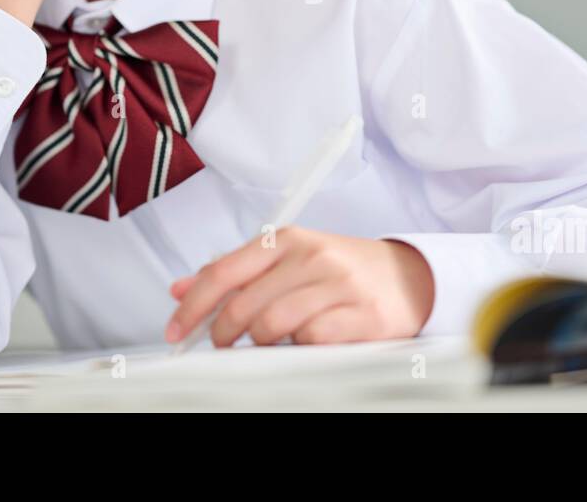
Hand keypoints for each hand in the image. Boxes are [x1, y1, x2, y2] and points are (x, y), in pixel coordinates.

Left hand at [164, 227, 435, 346]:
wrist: (410, 277)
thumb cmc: (340, 270)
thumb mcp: (288, 260)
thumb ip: (236, 273)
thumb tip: (180, 288)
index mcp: (286, 240)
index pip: (224, 271)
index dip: (193, 306)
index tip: (177, 331)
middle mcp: (311, 256)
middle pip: (244, 305)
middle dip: (224, 334)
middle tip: (224, 345)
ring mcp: (338, 284)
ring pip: (273, 325)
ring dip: (263, 342)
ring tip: (272, 340)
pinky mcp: (362, 314)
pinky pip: (311, 340)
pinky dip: (301, 347)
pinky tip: (307, 341)